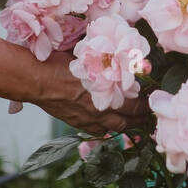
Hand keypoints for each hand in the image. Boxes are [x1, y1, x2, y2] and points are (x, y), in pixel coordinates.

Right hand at [32, 51, 149, 135]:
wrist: (35, 79)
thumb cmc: (59, 63)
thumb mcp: (88, 56)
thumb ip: (106, 62)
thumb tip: (122, 58)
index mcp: (104, 91)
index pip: (134, 103)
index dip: (145, 103)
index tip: (152, 98)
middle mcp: (98, 109)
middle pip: (127, 120)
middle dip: (140, 118)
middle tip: (148, 114)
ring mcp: (87, 118)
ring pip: (113, 128)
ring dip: (126, 125)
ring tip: (134, 121)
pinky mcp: (76, 122)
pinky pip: (96, 130)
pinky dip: (106, 128)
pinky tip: (109, 124)